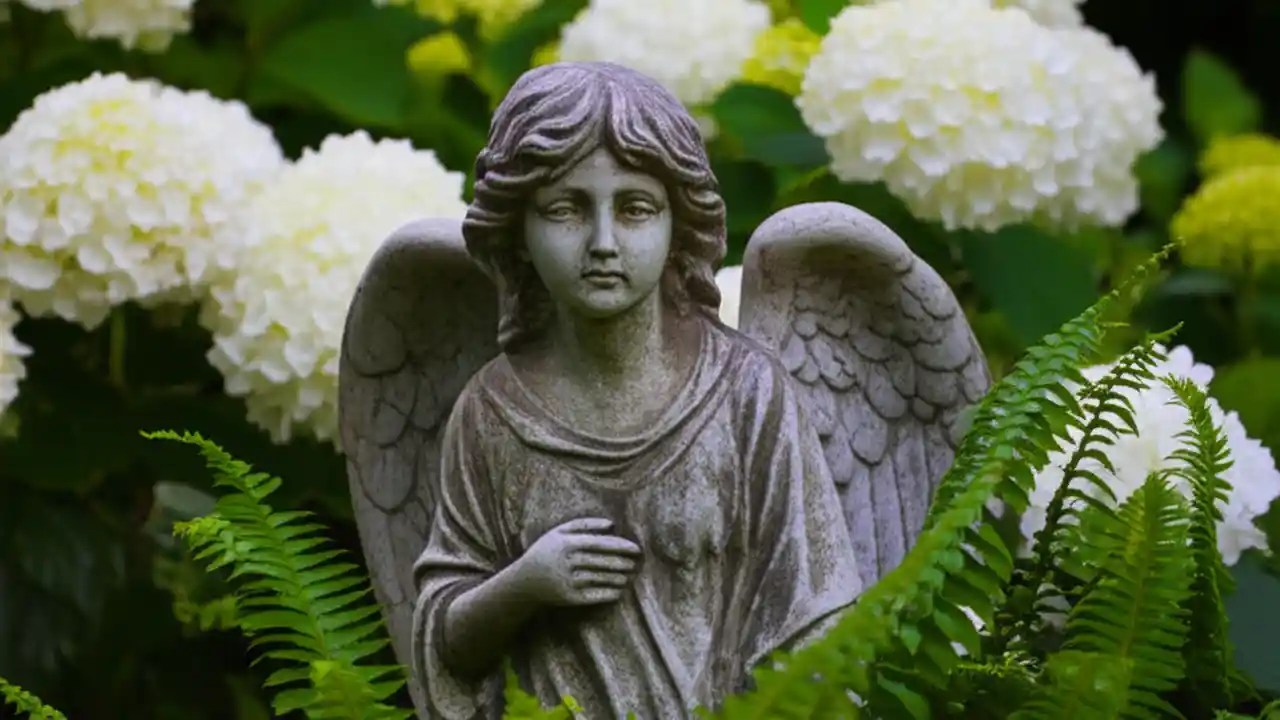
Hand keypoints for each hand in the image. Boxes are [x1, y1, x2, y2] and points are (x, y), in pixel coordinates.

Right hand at [514, 517, 640, 606]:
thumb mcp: (558, 532)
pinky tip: (618, 592)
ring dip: (617, 578)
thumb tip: (611, 524)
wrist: (523, 582)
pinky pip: (593, 596)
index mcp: (567, 543)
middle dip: (621, 563)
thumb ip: (584, 524)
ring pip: (599, 579)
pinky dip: (607, 594)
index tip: (636, 548)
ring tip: (628, 577)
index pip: (599, 544)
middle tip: (635, 563)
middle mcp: (567, 562)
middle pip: (601, 562)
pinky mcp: (568, 598)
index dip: (620, 546)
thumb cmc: (546, 551)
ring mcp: (568, 581)